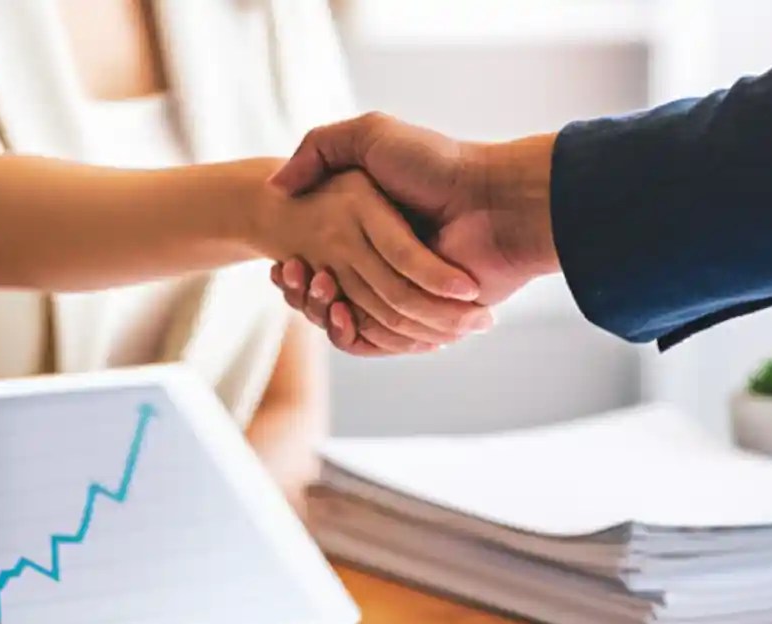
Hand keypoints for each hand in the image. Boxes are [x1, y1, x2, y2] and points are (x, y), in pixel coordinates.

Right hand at [268, 113, 557, 354]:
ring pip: (349, 319)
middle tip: (288, 274)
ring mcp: (407, 293)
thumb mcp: (371, 136)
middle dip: (303, 290)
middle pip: (329, 294)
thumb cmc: (437, 164)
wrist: (493, 200)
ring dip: (321, 310)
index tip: (281, 261)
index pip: (321, 259)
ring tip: (314, 288)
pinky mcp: (424, 320)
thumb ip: (321, 146)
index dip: (295, 268)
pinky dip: (352, 333)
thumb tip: (277, 186)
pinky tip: (336, 311)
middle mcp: (389, 263)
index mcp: (375, 228)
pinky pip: (378, 340)